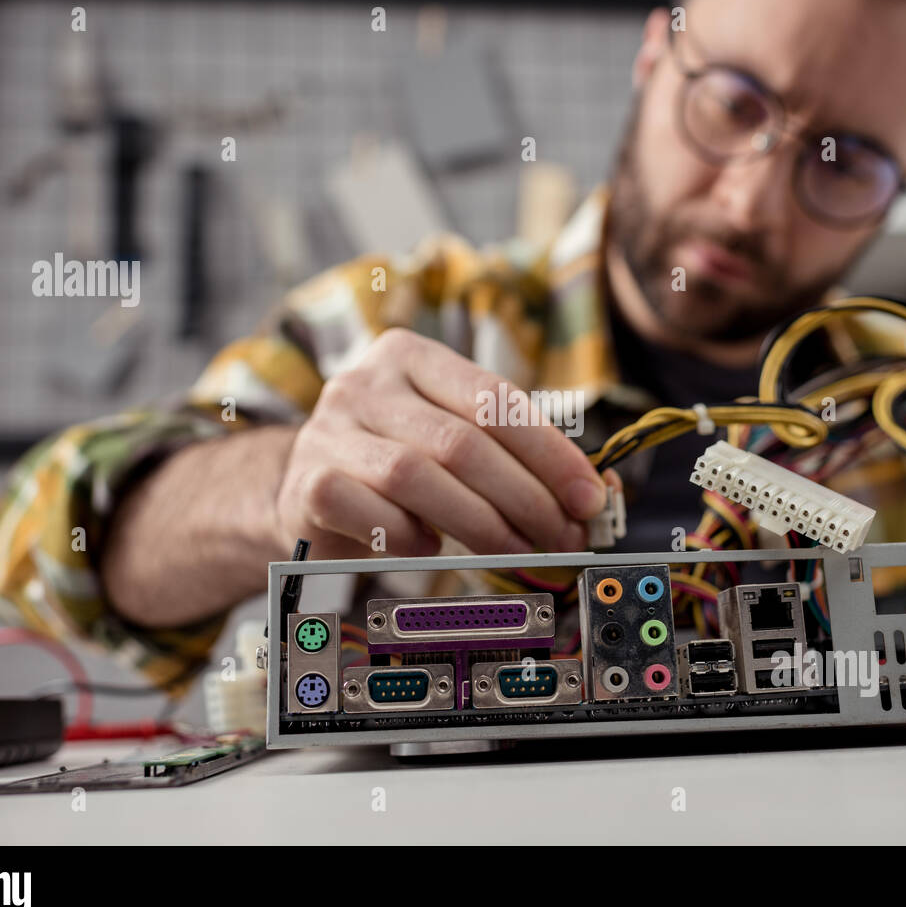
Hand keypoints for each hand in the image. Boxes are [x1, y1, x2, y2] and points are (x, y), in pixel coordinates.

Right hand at [274, 328, 608, 557]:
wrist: (307, 495)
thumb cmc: (395, 467)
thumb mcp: (452, 443)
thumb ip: (515, 457)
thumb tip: (598, 495)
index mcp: (410, 355)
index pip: (494, 398)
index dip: (550, 451)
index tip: (589, 495)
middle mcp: (364, 383)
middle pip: (462, 441)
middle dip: (526, 496)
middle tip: (562, 535)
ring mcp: (329, 431)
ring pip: (419, 477)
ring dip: (483, 524)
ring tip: (519, 551)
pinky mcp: (309, 485)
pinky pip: (376, 516)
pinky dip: (415, 538)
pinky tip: (433, 547)